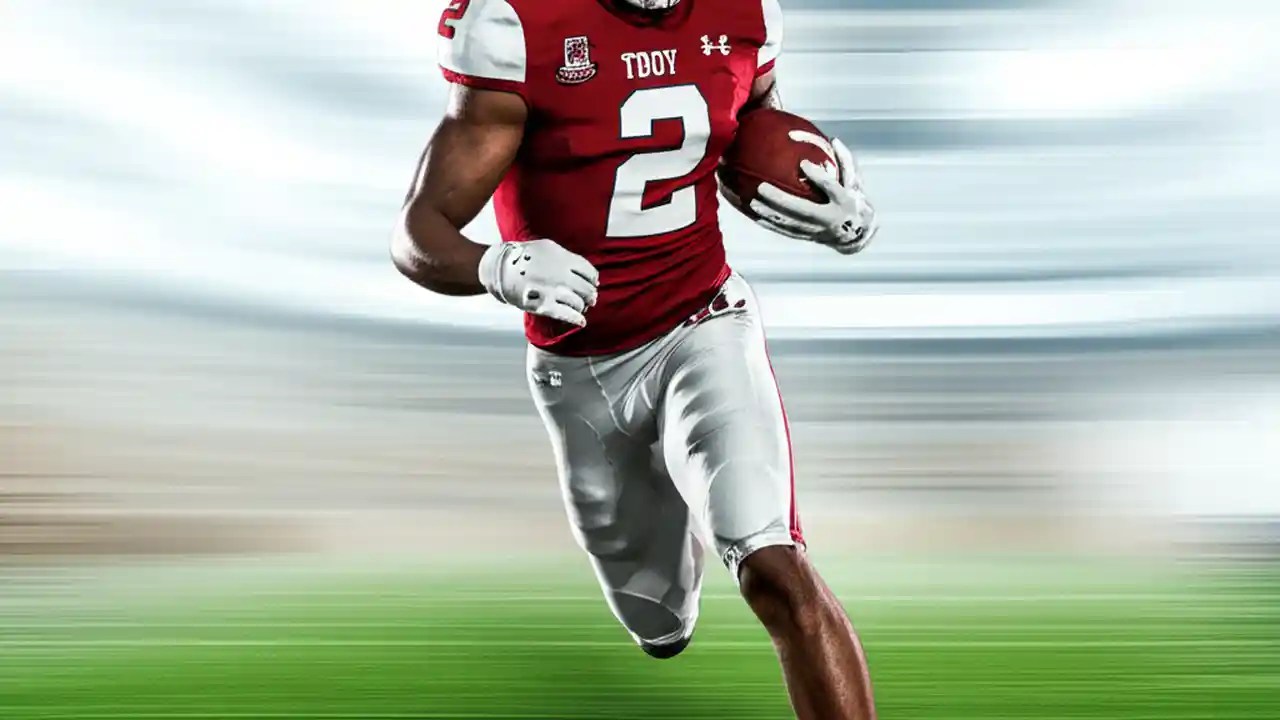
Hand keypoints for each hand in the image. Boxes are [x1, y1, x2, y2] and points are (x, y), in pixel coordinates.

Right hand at [478, 239, 599, 326]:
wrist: (500, 267)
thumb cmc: (526, 257)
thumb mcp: (548, 248)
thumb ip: (569, 259)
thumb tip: (592, 276)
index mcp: (563, 259)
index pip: (590, 273)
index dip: (593, 280)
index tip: (593, 284)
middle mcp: (560, 274)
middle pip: (587, 289)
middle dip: (590, 296)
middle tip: (590, 299)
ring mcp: (552, 290)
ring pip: (578, 303)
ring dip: (581, 307)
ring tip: (579, 308)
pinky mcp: (542, 305)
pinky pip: (566, 315)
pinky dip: (577, 319)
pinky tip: (581, 321)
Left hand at [750, 135, 878, 254]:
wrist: (857, 235)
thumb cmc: (853, 199)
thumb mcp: (855, 181)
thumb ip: (846, 161)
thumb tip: (834, 139)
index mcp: (843, 201)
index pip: (831, 188)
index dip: (819, 177)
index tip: (803, 164)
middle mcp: (830, 218)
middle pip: (804, 210)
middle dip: (782, 200)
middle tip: (761, 187)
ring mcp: (817, 230)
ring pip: (791, 222)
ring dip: (771, 214)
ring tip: (753, 203)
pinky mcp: (808, 236)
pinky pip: (787, 231)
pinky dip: (771, 224)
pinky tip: (756, 216)